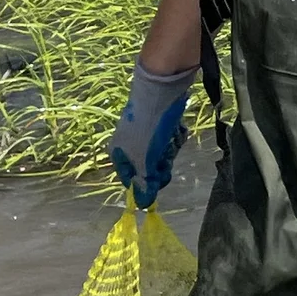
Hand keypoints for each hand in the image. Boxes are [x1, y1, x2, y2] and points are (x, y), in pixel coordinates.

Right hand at [109, 59, 196, 207]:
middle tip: (167, 154)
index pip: (132, 180)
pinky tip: (177, 127)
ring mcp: (145, 131)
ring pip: (162, 152)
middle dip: (162, 162)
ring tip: (171, 136)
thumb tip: (143, 205)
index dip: (147, 183)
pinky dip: (176, 135)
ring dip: (170, 148)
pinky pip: (170, 138)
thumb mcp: (144, 160)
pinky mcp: (160, 122)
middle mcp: (130, 143)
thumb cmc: (149, 128)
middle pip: (150, 167)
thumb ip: (145, 183)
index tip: (159, 178)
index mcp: (119, 152)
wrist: (160, 89)